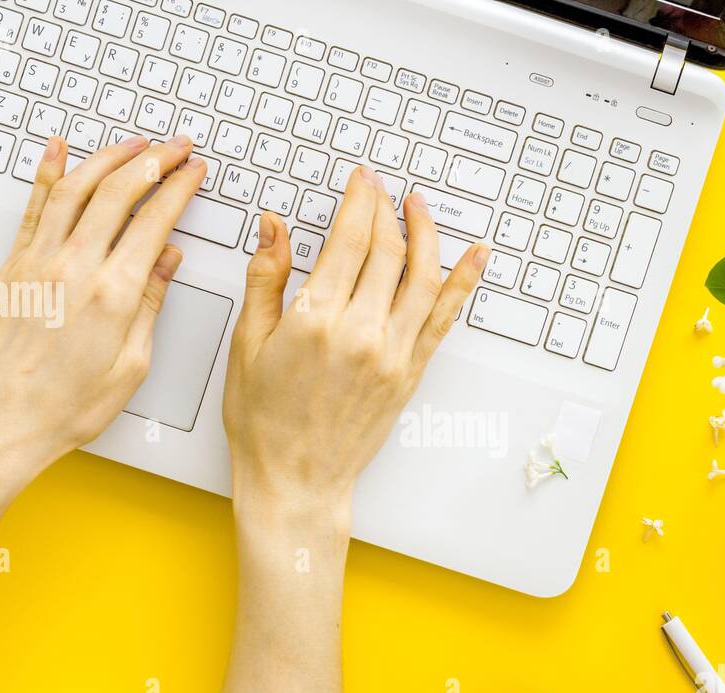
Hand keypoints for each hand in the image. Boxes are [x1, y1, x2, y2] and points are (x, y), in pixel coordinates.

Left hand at [0, 134, 205, 512]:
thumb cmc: (64, 408)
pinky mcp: (12, 266)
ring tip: (134, 142)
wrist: (0, 423)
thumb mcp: (130, 366)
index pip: (154, 222)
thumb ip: (151, 305)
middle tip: (175, 146)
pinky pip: (33, 207)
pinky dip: (48, 173)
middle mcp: (74, 269)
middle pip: (118, 192)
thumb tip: (168, 260)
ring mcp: (38, 262)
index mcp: (113, 296)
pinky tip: (60, 151)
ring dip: (109, 157)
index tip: (194, 172)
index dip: (179, 189)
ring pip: (76, 188)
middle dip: (153, 160)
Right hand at [223, 168, 487, 524]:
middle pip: (387, 251)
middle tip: (381, 188)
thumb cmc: (263, 421)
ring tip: (419, 206)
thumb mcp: (248, 344)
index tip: (360, 179)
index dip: (358, 200)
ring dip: (426, 233)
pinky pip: (444, 318)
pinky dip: (464, 282)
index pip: (348, 240)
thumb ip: (265, 279)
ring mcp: (393, 354)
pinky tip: (477, 256)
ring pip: (423, 276)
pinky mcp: (411, 373)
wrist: (296, 480)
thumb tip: (275, 226)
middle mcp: (361, 333)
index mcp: (314, 320)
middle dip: (386, 210)